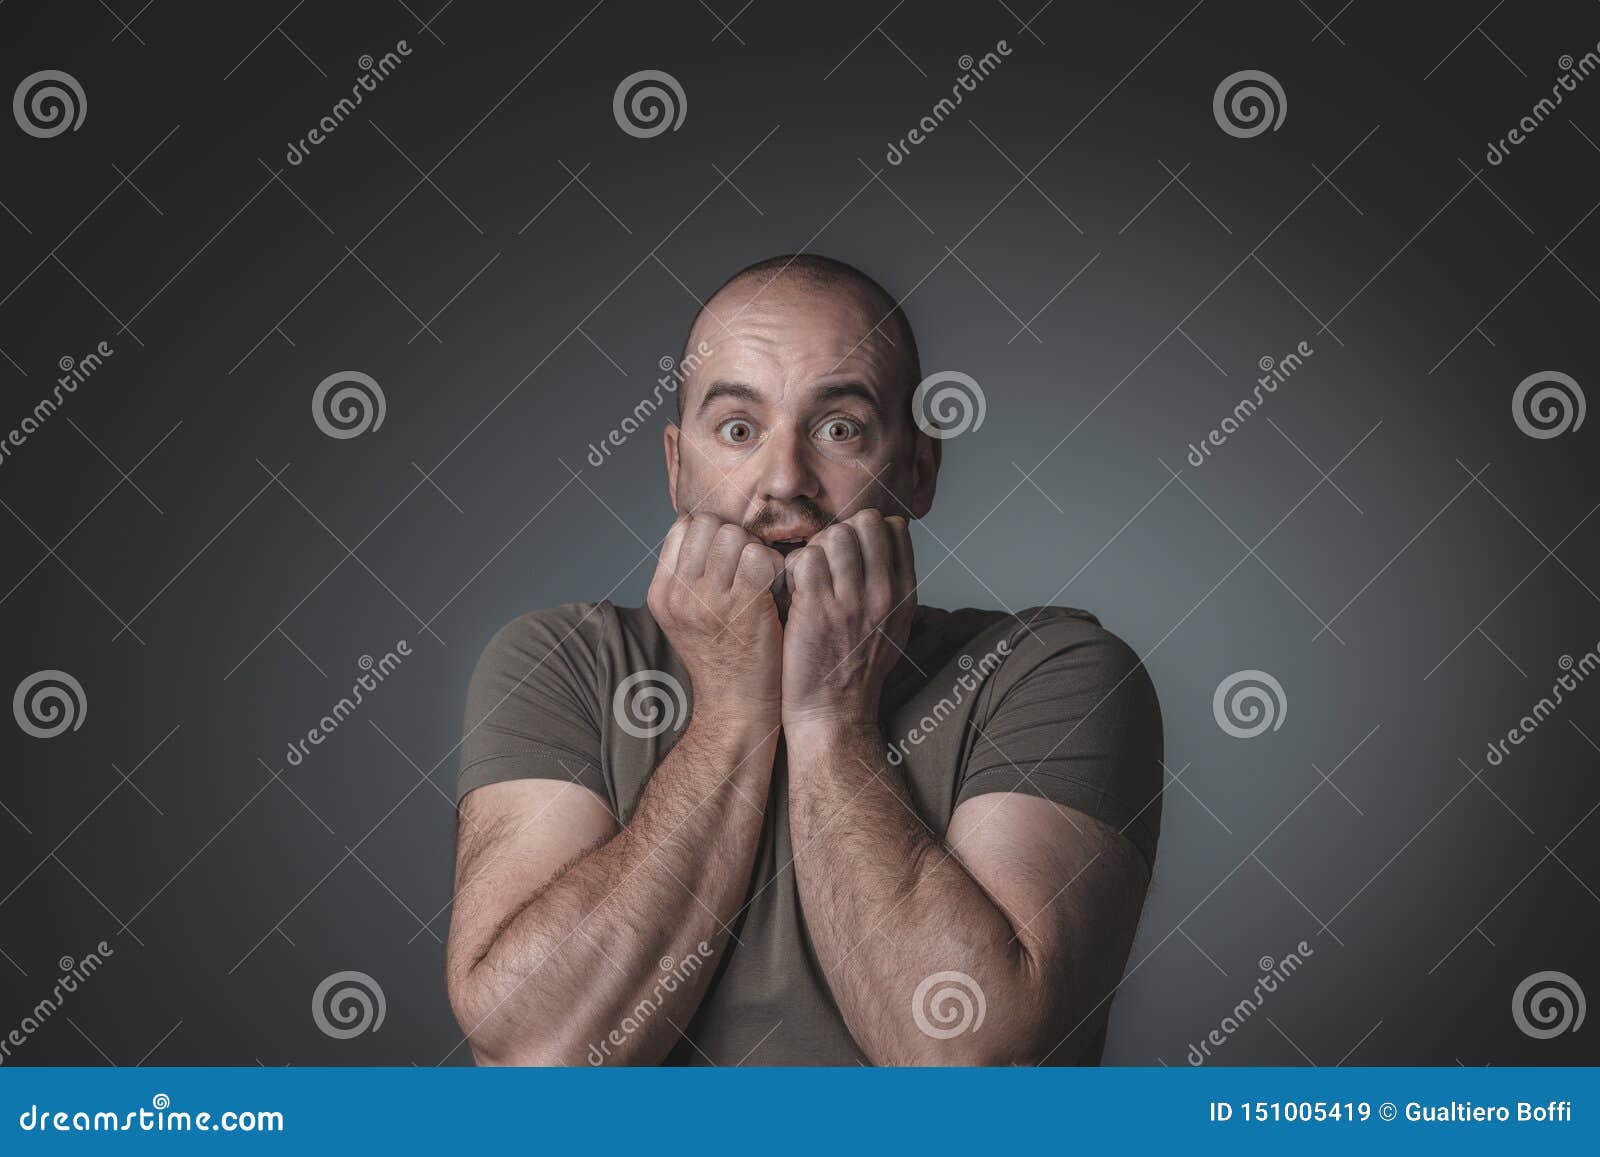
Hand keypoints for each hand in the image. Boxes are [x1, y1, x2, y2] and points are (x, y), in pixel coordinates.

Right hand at [648, 513, 784, 727]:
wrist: (735, 705)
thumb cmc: (719, 657)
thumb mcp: (684, 617)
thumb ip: (687, 576)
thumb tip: (704, 529)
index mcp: (661, 593)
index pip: (682, 527)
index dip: (710, 532)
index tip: (726, 556)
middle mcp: (680, 594)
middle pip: (708, 524)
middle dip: (733, 536)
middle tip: (747, 564)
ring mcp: (710, 600)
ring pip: (735, 535)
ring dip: (755, 549)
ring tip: (761, 577)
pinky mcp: (745, 606)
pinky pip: (761, 556)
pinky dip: (774, 564)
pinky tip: (775, 585)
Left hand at [780, 510, 915, 729]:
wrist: (833, 715)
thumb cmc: (856, 670)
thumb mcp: (893, 626)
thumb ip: (892, 582)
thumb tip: (889, 535)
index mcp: (904, 595)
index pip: (894, 527)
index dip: (866, 530)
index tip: (850, 554)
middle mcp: (883, 594)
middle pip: (865, 523)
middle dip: (840, 532)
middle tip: (824, 562)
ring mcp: (851, 602)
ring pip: (835, 535)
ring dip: (815, 549)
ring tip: (808, 576)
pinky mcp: (816, 610)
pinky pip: (805, 559)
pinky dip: (793, 568)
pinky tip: (792, 590)